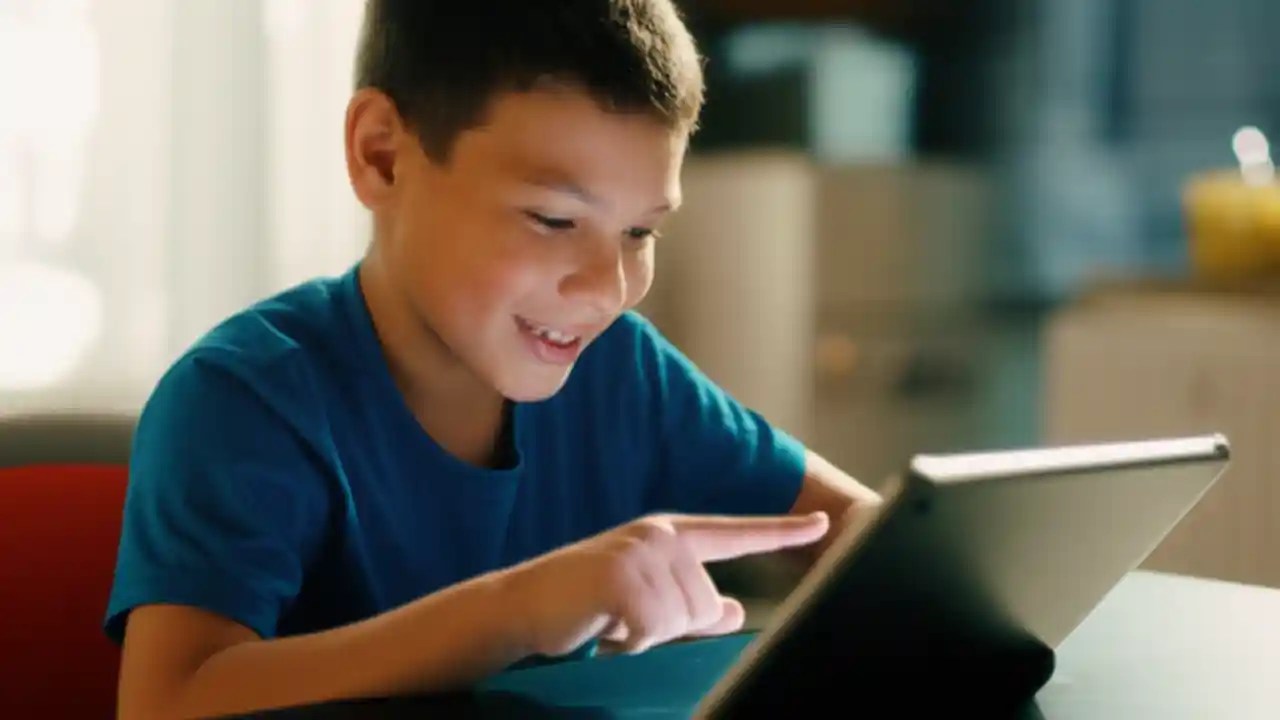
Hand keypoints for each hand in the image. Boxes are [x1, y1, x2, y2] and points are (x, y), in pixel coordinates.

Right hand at [498, 512, 829, 657]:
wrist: (524, 605)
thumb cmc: (588, 604)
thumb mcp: (647, 598)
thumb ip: (694, 603)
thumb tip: (735, 611)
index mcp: (670, 534)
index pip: (736, 533)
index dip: (782, 531)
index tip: (823, 523)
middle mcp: (660, 536)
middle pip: (706, 603)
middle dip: (670, 626)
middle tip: (625, 616)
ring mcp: (640, 553)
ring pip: (682, 619)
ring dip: (647, 634)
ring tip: (612, 618)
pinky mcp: (621, 579)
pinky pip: (653, 630)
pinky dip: (628, 641)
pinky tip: (603, 627)